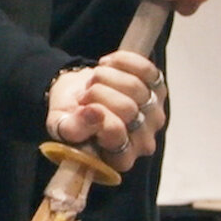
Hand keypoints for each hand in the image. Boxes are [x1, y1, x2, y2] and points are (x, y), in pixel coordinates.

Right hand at [44, 52, 166, 171]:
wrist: (78, 95)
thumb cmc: (71, 118)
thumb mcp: (61, 127)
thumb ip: (73, 129)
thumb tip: (93, 113)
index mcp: (120, 159)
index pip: (118, 137)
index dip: (99, 119)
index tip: (83, 108)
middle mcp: (144, 141)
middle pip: (127, 109)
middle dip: (98, 94)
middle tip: (85, 96)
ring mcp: (155, 115)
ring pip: (135, 86)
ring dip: (105, 76)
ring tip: (94, 82)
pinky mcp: (158, 88)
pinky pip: (145, 69)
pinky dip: (121, 61)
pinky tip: (108, 65)